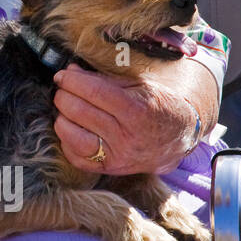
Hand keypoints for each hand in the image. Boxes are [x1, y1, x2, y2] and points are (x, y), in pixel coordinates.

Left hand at [53, 65, 197, 175]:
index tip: (62, 76)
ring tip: (66, 110)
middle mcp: (127, 137)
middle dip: (64, 96)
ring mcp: (118, 156)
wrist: (178, 138)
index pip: (94, 92)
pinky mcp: (110, 169)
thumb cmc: (156, 106)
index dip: (71, 81)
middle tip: (64, 90)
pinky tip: (72, 128)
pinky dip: (66, 140)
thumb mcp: (137, 86)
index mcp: (138, 110)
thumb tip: (69, 71)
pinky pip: (75, 157)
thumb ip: (102, 79)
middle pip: (79, 112)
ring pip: (73, 136)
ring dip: (62, 119)